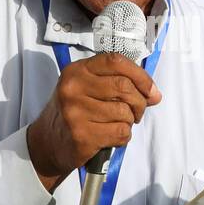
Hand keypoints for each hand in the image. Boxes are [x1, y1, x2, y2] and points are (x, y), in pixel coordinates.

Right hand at [26, 53, 162, 190]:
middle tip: (136, 112)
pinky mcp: (82, 135)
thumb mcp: (89, 89)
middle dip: (139, 102)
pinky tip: (111, 136)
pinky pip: (120, 132)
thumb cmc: (75, 112)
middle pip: (124, 87)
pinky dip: (123, 136)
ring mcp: (75, 112)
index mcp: (77, 71)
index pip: (115, 61)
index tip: (150, 90)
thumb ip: (120, 85)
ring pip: (124, 112)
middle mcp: (73, 88)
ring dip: (129, 122)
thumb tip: (155, 94)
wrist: (48, 143)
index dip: (140, 75)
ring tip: (117, 124)